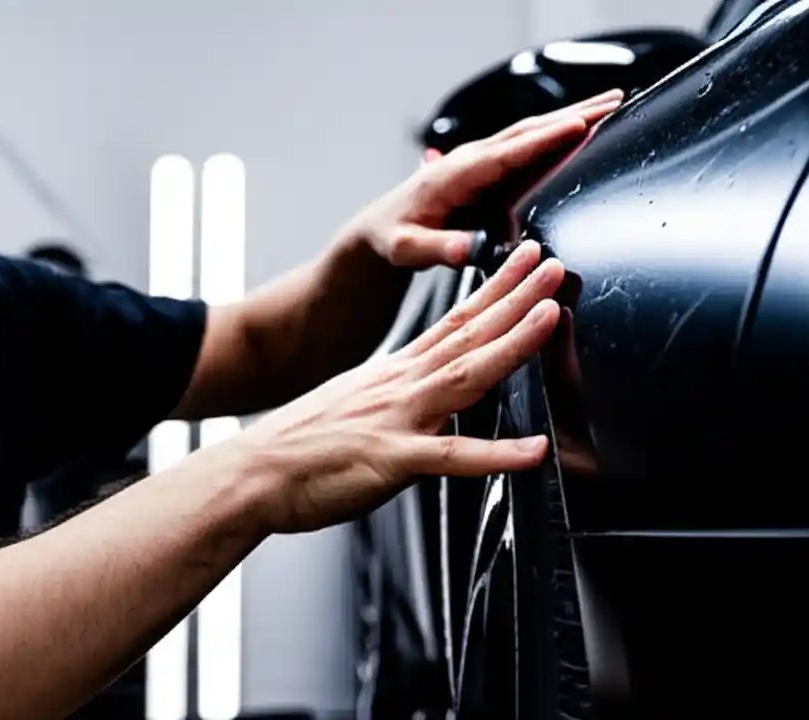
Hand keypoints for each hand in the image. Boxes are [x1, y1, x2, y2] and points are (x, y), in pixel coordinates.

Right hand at [228, 240, 564, 532]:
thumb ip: (400, 397)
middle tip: (554, 264)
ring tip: (551, 318)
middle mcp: (400, 385)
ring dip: (511, 345)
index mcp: (395, 372)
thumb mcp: (357, 405)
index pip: (454, 319)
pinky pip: (452, 457)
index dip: (495, 289)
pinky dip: (496, 455)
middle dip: (516, 297)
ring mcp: (398, 419)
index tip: (526, 261)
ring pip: (465, 375)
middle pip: (467, 334)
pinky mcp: (392, 459)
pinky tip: (533, 451)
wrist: (254, 472)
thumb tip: (434, 400)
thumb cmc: (300, 446)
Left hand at [344, 89, 622, 268]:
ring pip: (533, 132)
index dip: (544, 140)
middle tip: (616, 103)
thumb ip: (438, 248)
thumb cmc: (393, 238)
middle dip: (573, 115)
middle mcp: (472, 160)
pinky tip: (586, 127)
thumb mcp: (408, 249)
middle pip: (529, 132)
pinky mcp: (491, 168)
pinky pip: (530, 146)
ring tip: (614, 103)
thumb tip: (468, 250)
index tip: (579, 126)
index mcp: (455, 174)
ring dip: (573, 116)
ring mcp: (483, 161)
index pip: (507, 154)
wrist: (381, 228)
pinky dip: (560, 132)